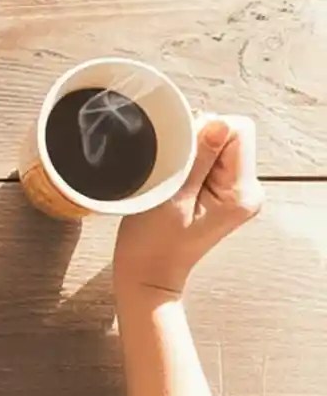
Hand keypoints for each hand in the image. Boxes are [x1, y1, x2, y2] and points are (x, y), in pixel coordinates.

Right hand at [114, 115, 263, 296]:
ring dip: (191, 153)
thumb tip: (219, 123)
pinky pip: (211, 157)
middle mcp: (248, 189)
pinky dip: (190, 161)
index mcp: (240, 192)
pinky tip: (177, 183)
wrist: (148, 272)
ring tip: (173, 181)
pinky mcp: (223, 190)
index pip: (236, 130)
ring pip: (219, 142)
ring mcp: (236, 190)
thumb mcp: (171, 197)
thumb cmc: (153, 243)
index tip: (179, 157)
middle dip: (197, 142)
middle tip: (173, 173)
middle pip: (230, 134)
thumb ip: (198, 159)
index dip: (204, 132)